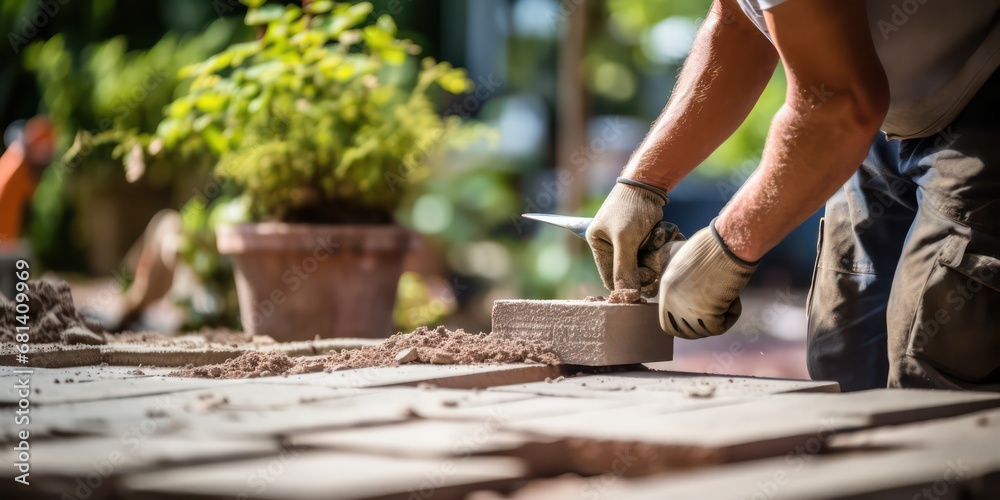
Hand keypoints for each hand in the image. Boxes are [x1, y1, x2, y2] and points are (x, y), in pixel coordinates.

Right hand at [586, 178, 683, 297]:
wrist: (648, 184)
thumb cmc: (630, 209)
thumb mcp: (625, 240)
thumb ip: (624, 268)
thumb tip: (625, 296)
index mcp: (598, 245)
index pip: (610, 277)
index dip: (626, 284)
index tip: (644, 283)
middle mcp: (611, 245)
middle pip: (630, 272)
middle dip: (644, 266)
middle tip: (653, 256)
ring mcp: (629, 241)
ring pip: (644, 262)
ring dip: (654, 253)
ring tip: (657, 237)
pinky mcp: (643, 237)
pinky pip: (652, 251)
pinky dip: (659, 244)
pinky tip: (661, 232)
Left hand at [658, 219, 757, 338]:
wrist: (728, 242)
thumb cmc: (713, 245)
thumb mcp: (684, 258)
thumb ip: (678, 278)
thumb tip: (684, 287)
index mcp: (665, 289)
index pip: (667, 326)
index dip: (685, 325)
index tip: (702, 315)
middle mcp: (671, 300)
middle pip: (685, 333)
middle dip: (702, 326)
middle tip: (718, 309)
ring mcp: (686, 307)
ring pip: (704, 331)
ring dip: (720, 317)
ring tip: (726, 293)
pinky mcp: (705, 311)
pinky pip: (720, 328)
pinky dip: (732, 314)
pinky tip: (733, 296)